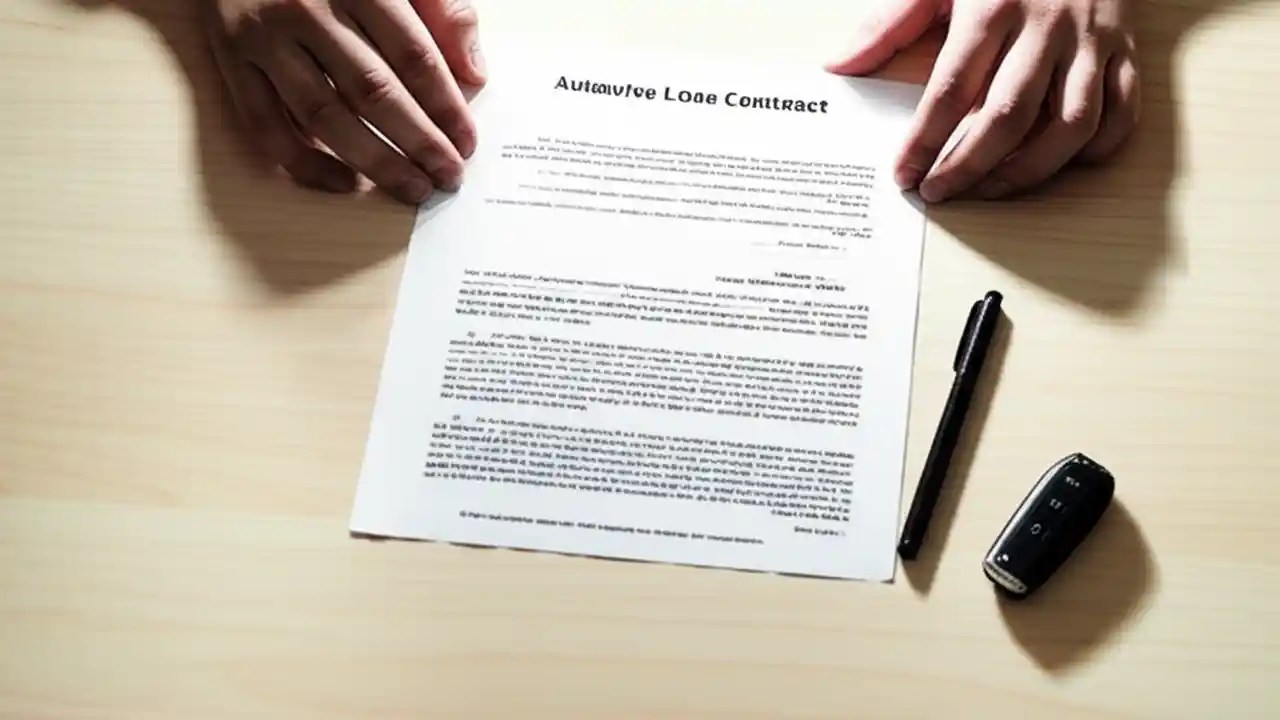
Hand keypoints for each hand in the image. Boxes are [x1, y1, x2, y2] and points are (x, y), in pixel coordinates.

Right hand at [200, 0, 486, 203]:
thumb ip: (440, 6)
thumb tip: (474, 71)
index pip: (414, 56)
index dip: (446, 106)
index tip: (467, 143)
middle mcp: (308, 8)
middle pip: (373, 91)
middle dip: (418, 143)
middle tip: (448, 176)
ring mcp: (265, 35)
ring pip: (325, 115)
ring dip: (374, 160)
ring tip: (411, 187)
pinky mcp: (231, 58)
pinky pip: (266, 124)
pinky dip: (305, 162)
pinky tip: (345, 182)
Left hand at [826, 0, 1138, 201]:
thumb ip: (888, 23)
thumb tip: (840, 66)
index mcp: (993, 7)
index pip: (951, 89)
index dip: (924, 139)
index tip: (904, 173)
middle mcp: (1046, 27)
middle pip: (1008, 115)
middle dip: (968, 166)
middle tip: (939, 191)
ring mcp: (1092, 41)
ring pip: (1070, 124)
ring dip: (1028, 170)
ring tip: (989, 189)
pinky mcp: (1127, 50)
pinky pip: (1121, 113)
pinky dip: (1094, 150)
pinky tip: (1056, 164)